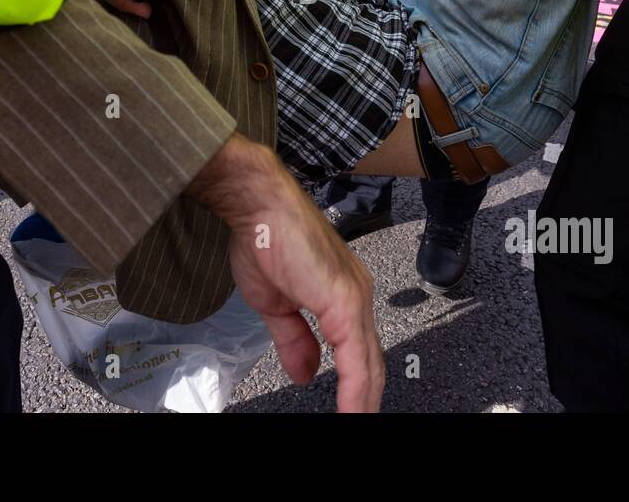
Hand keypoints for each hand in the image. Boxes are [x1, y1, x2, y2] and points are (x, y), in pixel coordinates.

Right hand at [189, 135, 383, 411]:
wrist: (258, 204)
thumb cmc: (264, 236)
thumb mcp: (274, 303)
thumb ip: (294, 339)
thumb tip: (305, 372)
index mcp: (343, 294)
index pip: (359, 352)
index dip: (356, 386)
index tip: (348, 410)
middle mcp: (357, 295)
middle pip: (371, 363)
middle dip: (364, 399)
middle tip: (355, 422)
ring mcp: (355, 298)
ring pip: (369, 365)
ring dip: (363, 402)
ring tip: (356, 423)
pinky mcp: (345, 301)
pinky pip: (356, 358)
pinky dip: (356, 391)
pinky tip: (352, 412)